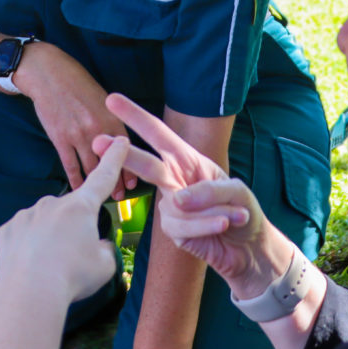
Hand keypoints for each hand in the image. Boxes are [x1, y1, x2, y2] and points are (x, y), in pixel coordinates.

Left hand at [0, 138, 129, 306]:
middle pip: (70, 212)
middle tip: (73, 259)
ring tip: (50, 268)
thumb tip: (95, 245)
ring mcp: (26, 215)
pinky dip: (29, 249)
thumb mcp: (105, 265)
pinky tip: (31, 267)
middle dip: (74, 229)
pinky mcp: (7, 230)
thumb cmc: (73, 277)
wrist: (29, 293)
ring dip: (50, 240)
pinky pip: (23, 236)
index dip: (114, 159)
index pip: (102, 178)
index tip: (119, 140)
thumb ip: (103, 248)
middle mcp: (52, 204)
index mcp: (81, 207)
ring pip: (44, 224)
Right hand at [16, 44, 133, 193]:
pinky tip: (79, 189)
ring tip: (104, 197)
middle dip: (117, 183)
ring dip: (98, 185)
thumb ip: (110, 118)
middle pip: (110, 163)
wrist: (48, 75)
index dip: (130, 169)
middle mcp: (98, 129)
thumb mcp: (101, 97)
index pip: (125, 151)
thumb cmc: (76, 82)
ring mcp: (78, 136)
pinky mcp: (60, 140)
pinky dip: (76, 180)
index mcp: (111, 118)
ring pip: (91, 168)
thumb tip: (117, 139)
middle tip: (120, 197)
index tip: (132, 182)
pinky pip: (70, 166)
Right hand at [96, 94, 281, 300]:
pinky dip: (207, 226)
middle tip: (98, 141)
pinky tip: (224, 225)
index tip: (112, 100)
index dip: (136, 117)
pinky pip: (184, 227)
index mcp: (188, 160)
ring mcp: (171, 206)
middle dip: (125, 155)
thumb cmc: (244, 210)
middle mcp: (175, 180)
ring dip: (208, 212)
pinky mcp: (173, 231)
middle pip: (147, 165)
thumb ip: (210, 191)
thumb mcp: (237, 192)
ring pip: (174, 205)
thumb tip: (176, 199)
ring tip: (232, 215)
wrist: (249, 248)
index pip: (159, 135)